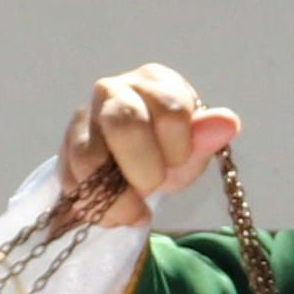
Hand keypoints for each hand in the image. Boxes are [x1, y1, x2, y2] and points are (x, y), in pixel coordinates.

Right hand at [58, 65, 238, 214]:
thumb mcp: (195, 147)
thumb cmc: (169, 150)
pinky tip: (112, 212)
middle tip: (153, 187)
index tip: (179, 161)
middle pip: (124, 124)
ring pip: (89, 156)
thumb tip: (228, 122)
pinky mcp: (65, 149)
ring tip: (134, 212)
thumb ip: (207, 136)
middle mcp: (114, 90)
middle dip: (144, 168)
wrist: (135, 168)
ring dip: (116, 196)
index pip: (171, 111)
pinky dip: (94, 205)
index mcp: (154, 81)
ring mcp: (84, 118)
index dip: (178, 148)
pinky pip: (72, 180)